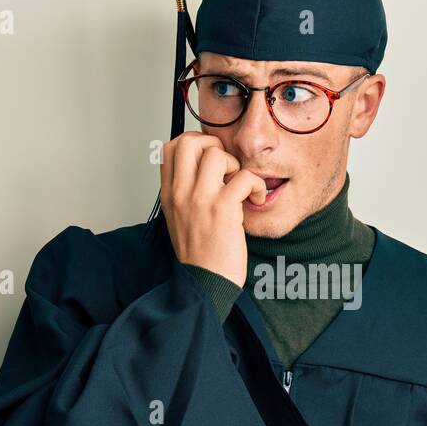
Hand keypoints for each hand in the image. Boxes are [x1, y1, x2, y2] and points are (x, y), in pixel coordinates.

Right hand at [160, 132, 267, 286]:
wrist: (206, 283)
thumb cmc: (199, 254)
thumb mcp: (179, 218)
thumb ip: (184, 192)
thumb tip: (201, 169)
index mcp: (169, 194)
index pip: (171, 147)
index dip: (194, 143)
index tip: (209, 158)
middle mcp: (180, 193)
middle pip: (189, 141)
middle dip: (213, 144)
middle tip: (226, 166)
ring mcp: (200, 199)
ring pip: (216, 153)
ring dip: (235, 165)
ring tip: (239, 186)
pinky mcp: (223, 209)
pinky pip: (244, 177)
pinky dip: (257, 186)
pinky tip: (256, 199)